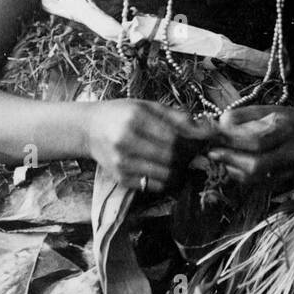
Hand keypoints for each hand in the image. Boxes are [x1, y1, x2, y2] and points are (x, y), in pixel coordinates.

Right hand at [85, 100, 217, 195]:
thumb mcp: (148, 106)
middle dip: (188, 157)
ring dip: (180, 171)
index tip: (202, 142)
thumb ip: (177, 117)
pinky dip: (166, 181)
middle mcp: (126, 142)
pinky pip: (153, 187)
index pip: (174, 138)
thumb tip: (204, 130)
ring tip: (182, 161)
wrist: (89, 129)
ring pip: (165, 176)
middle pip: (171, 158)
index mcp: (135, 120)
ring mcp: (122, 164)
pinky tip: (167, 170)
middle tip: (195, 153)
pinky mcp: (121, 179)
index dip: (192, 143)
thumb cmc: (122, 114)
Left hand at [206, 105, 293, 189]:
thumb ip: (242, 117)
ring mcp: (289, 169)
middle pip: (255, 164)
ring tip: (222, 158)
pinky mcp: (285, 181)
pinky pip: (257, 183)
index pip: (254, 140)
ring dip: (232, 169)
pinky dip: (241, 176)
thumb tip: (217, 126)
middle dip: (229, 159)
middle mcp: (290, 151)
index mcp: (285, 128)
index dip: (231, 142)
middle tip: (212, 153)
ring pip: (255, 177)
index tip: (212, 140)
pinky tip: (235, 165)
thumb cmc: (289, 120)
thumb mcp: (267, 110)